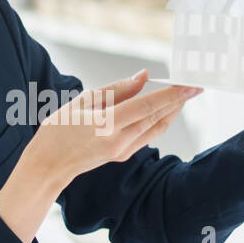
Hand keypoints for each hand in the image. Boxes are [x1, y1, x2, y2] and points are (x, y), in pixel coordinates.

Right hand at [26, 69, 198, 184]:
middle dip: (179, 101)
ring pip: (156, 128)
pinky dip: (158, 121)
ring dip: (172, 111)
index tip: (191, 84)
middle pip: (157, 117)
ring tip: (184, 95)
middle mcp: (118, 140)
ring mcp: (122, 151)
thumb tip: (143, 77)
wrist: (48, 165)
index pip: (147, 106)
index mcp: (106, 124)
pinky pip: (147, 135)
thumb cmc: (58, 129)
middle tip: (194, 85)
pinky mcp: (122, 155)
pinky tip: (164, 110)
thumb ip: (116, 89)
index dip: (172, 95)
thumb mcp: (82, 101)